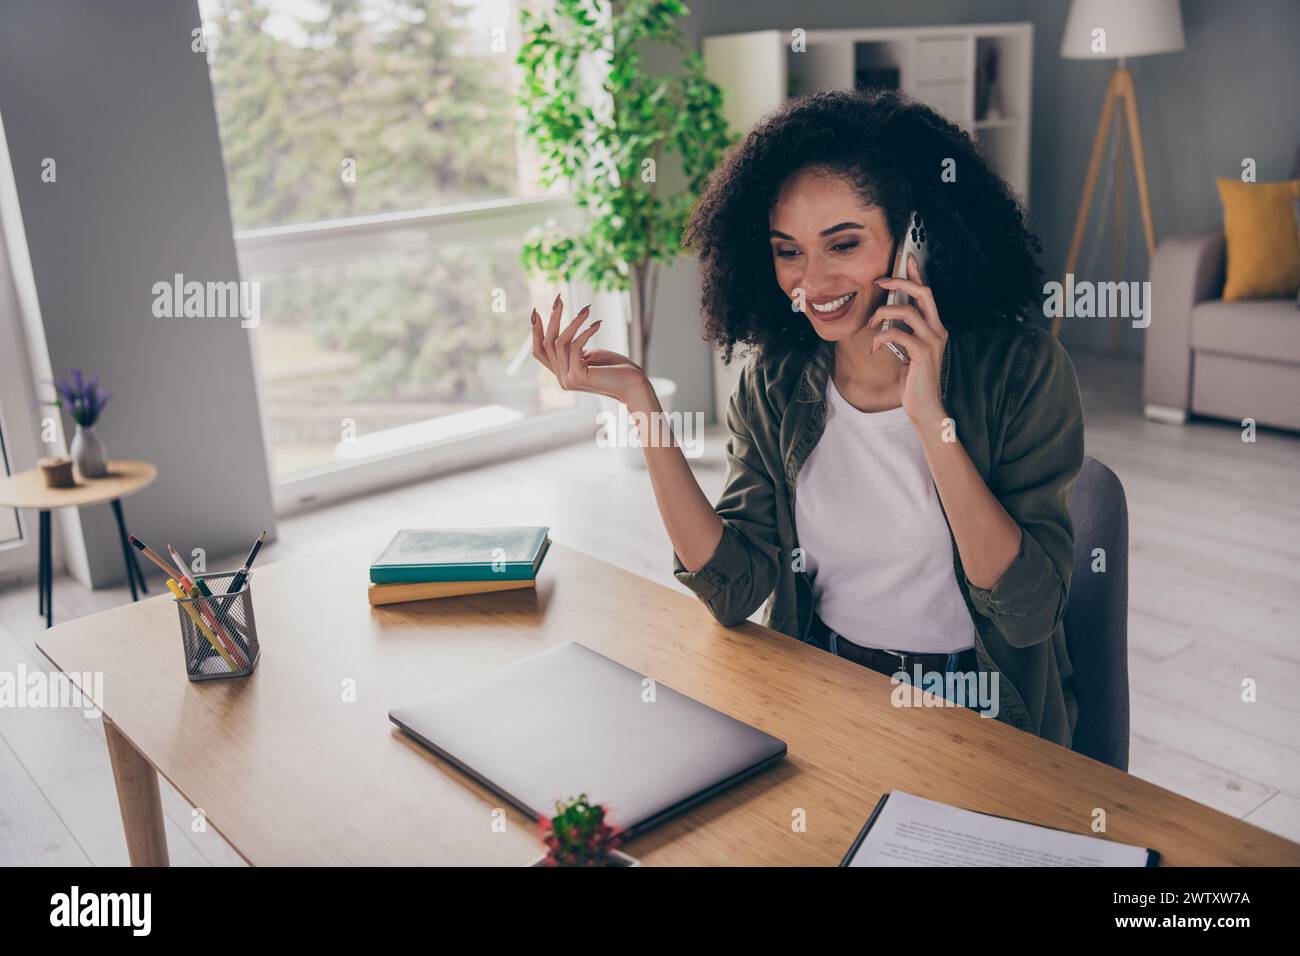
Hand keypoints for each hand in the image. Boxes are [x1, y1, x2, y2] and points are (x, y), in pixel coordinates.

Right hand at [531, 293, 649, 405]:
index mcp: (562, 374)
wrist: (634, 385)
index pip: (539, 352)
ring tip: (586, 309)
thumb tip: (564, 331)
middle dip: (553, 319)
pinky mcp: (578, 377)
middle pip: (547, 344)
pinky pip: (575, 347)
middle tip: (558, 299)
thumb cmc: (616, 367)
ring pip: (560, 343)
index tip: (535, 311)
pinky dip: (585, 332)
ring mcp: (568, 380)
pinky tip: (597, 324)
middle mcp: (561, 379)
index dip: (535, 332)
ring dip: (573, 322)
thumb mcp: (590, 354)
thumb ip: (574, 348)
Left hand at [867, 254, 947, 425]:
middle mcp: (937, 330)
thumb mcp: (908, 352)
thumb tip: (888, 318)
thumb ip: (904, 334)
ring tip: (871, 325)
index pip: (927, 294)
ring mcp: (932, 340)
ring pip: (907, 311)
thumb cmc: (914, 381)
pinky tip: (874, 348)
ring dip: (883, 314)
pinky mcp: (922, 352)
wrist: (925, 407)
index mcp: (935, 328)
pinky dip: (880, 337)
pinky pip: (897, 333)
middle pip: (923, 293)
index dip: (917, 274)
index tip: (907, 258)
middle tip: (881, 282)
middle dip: (900, 282)